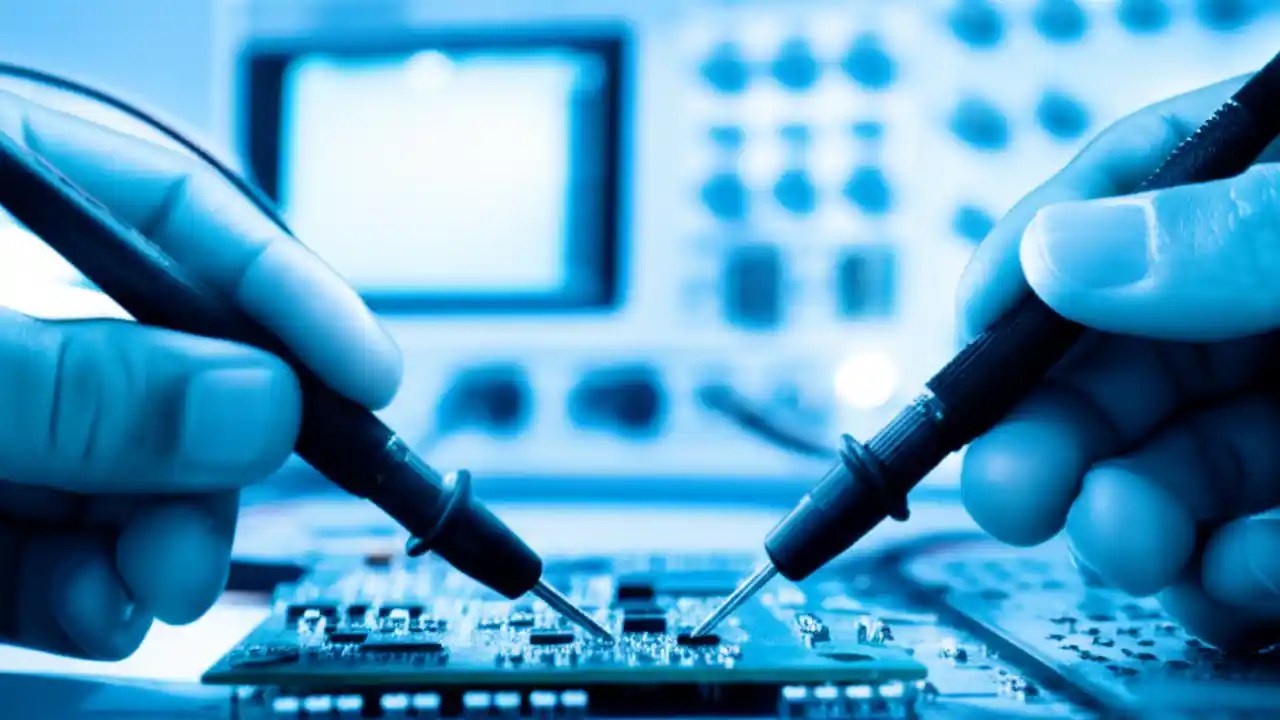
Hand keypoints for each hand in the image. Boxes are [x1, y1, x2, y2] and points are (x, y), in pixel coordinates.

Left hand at [0, 91, 401, 658]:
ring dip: (159, 540)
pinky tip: (96, 607)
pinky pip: (55, 541)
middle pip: (171, 362)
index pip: (181, 211)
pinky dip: (86, 588)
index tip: (370, 375)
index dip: (289, 291)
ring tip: (149, 588)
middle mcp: (1, 302)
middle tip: (220, 520)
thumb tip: (251, 406)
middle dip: (213, 459)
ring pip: (123, 467)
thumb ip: (71, 379)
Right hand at [958, 75, 1279, 650]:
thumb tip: (1064, 258)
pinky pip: (1250, 534)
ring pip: (1175, 454)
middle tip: (1013, 488)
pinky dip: (1226, 571)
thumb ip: (1236, 232)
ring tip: (1123, 539)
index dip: (1038, 260)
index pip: (1133, 189)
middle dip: (1055, 426)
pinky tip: (1227, 574)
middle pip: (1126, 349)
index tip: (977, 322)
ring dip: (1126, 511)